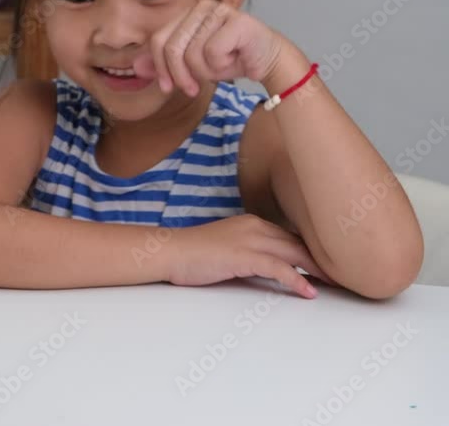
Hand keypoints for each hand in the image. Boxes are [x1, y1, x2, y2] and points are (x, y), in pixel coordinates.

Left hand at [135, 0, 298, 96]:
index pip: (158, 41)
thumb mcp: (190, 66)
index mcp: (185, 15)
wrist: (266, 61)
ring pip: (193, 53)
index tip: (169, 88)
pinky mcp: (237, 21)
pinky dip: (221, 65)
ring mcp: (220, 11)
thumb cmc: (228, 61)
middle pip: (172, 48)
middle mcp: (201, 7)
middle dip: (181, 75)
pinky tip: (234, 58)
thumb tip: (136, 67)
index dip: (160, 68)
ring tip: (220, 67)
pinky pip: (213, 52)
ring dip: (206, 72)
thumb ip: (163, 64)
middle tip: (193, 89)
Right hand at [167, 214, 333, 298]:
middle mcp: (254, 226)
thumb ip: (250, 252)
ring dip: (318, 270)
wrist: (170, 251)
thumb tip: (271, 268)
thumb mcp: (227, 247)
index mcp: (251, 222)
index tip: (329, 263)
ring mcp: (250, 240)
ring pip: (294, 253)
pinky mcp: (244, 256)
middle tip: (344, 274)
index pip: (290, 235)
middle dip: (323, 258)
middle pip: (298, 242)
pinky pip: (279, 268)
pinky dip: (297, 280)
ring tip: (337, 284)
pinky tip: (309, 292)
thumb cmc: (192, 253)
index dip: (312, 250)